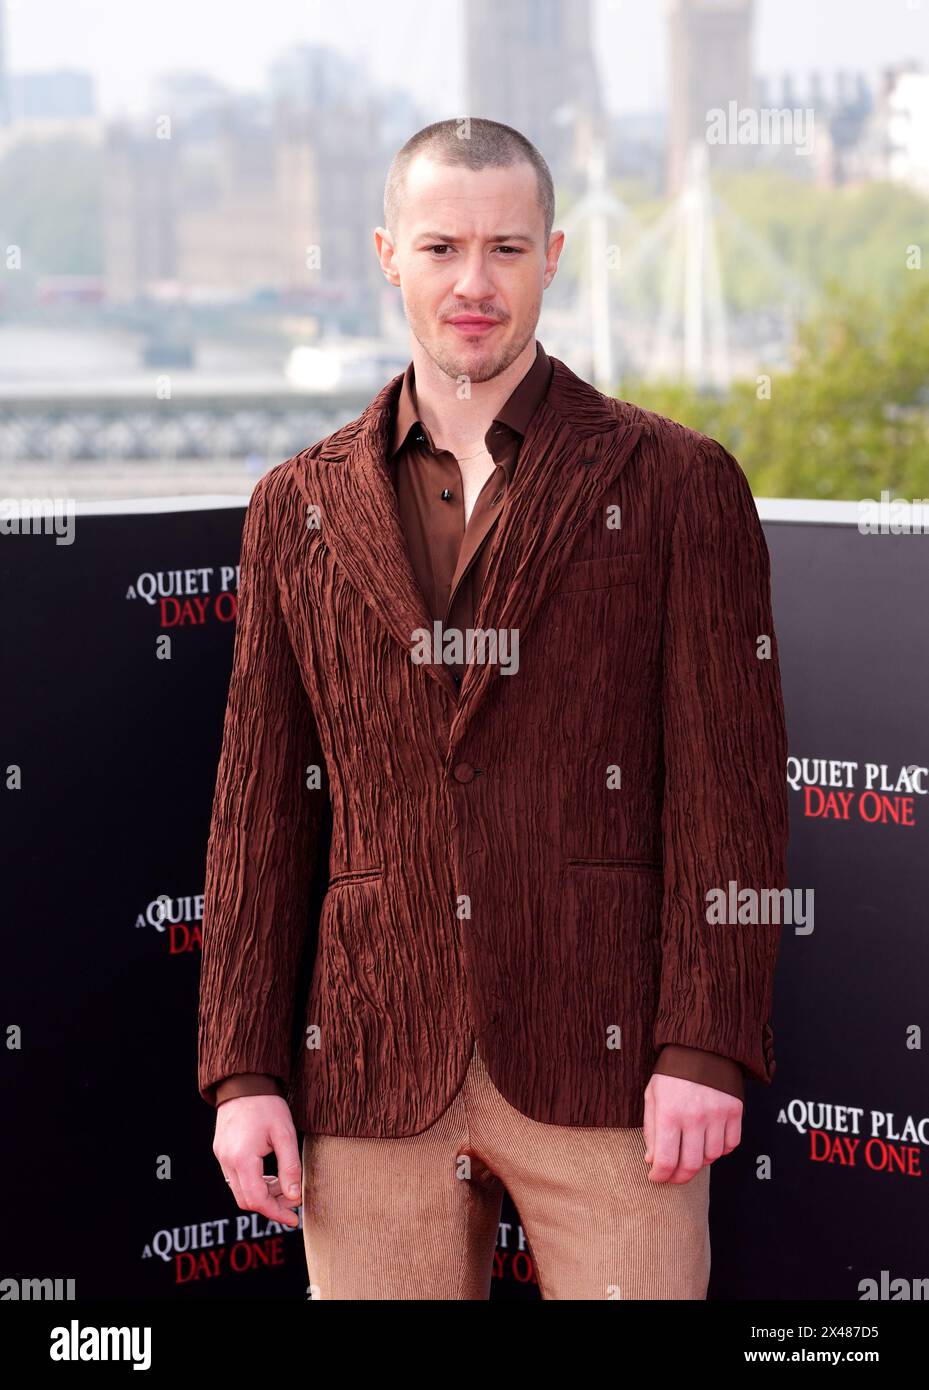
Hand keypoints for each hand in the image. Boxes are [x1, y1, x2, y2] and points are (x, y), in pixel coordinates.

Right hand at [213, 1094, 302, 1227]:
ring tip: (285, 1187)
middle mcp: (227, 1161)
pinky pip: (235, 1179)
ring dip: (263, 1195)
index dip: (276, 1213)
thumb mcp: (285, 1134)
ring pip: (240, 1191)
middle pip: (246, 1200)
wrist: (244, 1082)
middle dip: (271, 1206)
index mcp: (242, 1159)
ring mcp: (221, 1157)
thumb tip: (295, 1197)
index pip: (257, 1200)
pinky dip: (253, 1184)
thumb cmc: (267, 1105)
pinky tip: (270, 1177)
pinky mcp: (221, 1152)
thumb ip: (290, 1167)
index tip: (294, 1218)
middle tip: (293, 1202)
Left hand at [643, 1072, 741, 1183]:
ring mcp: (717, 1115)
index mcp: (669, 1113)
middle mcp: (695, 1117)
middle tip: (673, 1175)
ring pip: (712, 1157)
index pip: (666, 1160)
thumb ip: (651, 1130)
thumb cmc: (672, 1072)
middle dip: (679, 1177)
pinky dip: (720, 1149)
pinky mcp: (735, 1111)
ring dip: (700, 1161)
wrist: (700, 1046)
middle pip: (691, 1165)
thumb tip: (652, 1160)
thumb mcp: (652, 1096)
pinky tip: (709, 1141)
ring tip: (691, 1151)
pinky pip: (731, 1145)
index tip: (656, 1178)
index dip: (660, 1176)